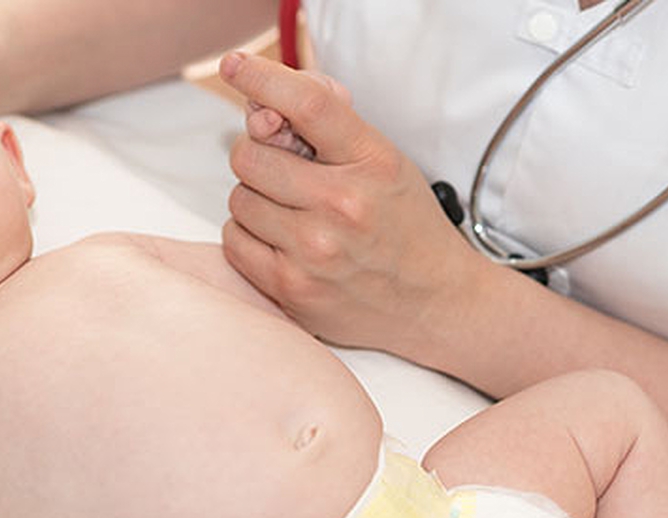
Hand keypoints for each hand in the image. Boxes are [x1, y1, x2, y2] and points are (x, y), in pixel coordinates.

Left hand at [217, 53, 480, 355]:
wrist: (433, 300)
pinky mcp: (291, 287)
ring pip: (239, 199)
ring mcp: (314, 250)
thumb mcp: (384, 161)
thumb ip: (330, 127)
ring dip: (256, 200)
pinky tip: (280, 240)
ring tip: (291, 213)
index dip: (263, 78)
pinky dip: (248, 236)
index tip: (237, 67)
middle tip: (282, 172)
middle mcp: (343, 205)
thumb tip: (265, 103)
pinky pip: (234, 241)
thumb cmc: (403, 224)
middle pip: (251, 156)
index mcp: (372, 162)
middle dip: (259, 157)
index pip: (308, 103)